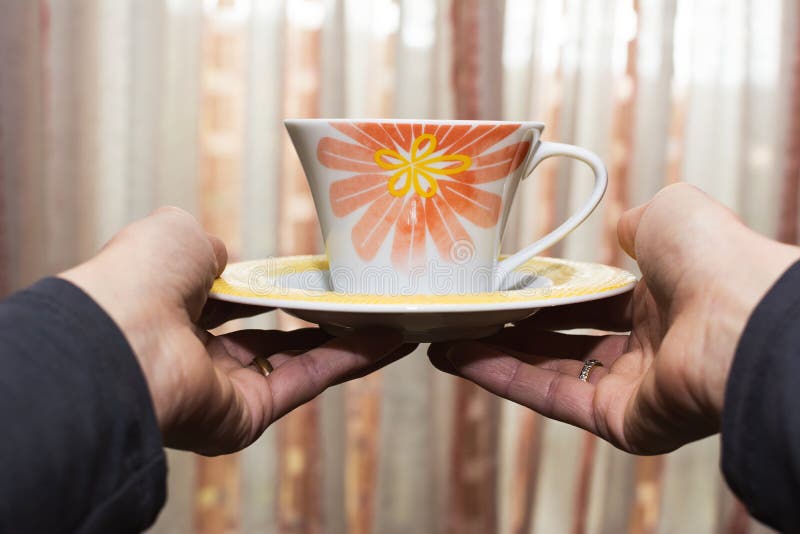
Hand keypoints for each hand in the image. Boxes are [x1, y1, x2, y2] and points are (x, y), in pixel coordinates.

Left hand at [61, 207, 414, 454]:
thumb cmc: (138, 278)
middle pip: (275, 339)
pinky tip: (387, 340)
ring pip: (300, 363)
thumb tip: (225, 261)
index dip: (279, 291)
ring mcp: (224, 390)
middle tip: (365, 303)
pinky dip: (349, 360)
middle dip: (321, 321)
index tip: (317, 279)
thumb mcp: (178, 236)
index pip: (238, 305)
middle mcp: (200, 356)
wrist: (121, 335)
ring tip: (393, 320)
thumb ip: (210, 249)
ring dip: (349, 342)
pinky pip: (306, 382)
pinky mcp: (247, 417)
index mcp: (178, 313)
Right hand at [429, 184, 799, 453]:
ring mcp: (633, 389)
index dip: (545, 293)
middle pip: (562, 340)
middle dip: (510, 328)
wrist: (742, 318)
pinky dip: (503, 379)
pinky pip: (552, 398)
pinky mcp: (620, 423)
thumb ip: (637, 222)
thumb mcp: (670, 215)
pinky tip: (462, 360)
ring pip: (549, 372)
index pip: (589, 302)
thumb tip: (622, 228)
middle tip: (465, 317)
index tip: (503, 286)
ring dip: (494, 356)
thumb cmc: (716, 261)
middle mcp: (646, 348)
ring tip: (445, 341)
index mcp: (661, 302)